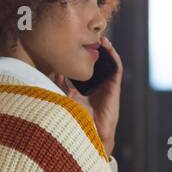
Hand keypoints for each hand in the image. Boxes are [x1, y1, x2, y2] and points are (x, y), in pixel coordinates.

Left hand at [50, 35, 121, 154]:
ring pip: (107, 63)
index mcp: (86, 87)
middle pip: (97, 63)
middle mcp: (97, 85)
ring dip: (106, 50)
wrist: (92, 135)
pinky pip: (116, 69)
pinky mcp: (114, 87)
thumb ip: (61, 86)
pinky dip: (113, 57)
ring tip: (100, 38)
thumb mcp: (66, 98)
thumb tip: (55, 71)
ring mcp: (106, 85)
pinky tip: (108, 48)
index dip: (82, 55)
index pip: (85, 67)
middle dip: (95, 50)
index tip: (75, 44)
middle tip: (89, 36)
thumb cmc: (79, 120)